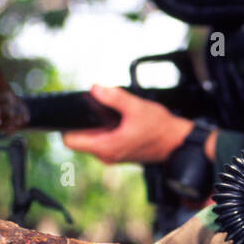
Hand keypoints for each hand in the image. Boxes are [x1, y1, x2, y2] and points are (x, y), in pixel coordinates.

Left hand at [61, 85, 194, 163]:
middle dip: (84, 121)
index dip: (67, 125)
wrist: (176, 142)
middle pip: (79, 138)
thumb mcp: (136, 107)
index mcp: (106, 146)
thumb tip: (95, 88)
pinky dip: (104, 129)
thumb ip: (114, 97)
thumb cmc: (159, 128)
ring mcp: (111, 155)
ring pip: (90, 138)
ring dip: (95, 125)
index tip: (74, 111)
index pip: (70, 140)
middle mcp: (105, 154)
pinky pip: (101, 140)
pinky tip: (116, 120)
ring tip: (109, 113)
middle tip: (96, 107)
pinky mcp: (117, 152)